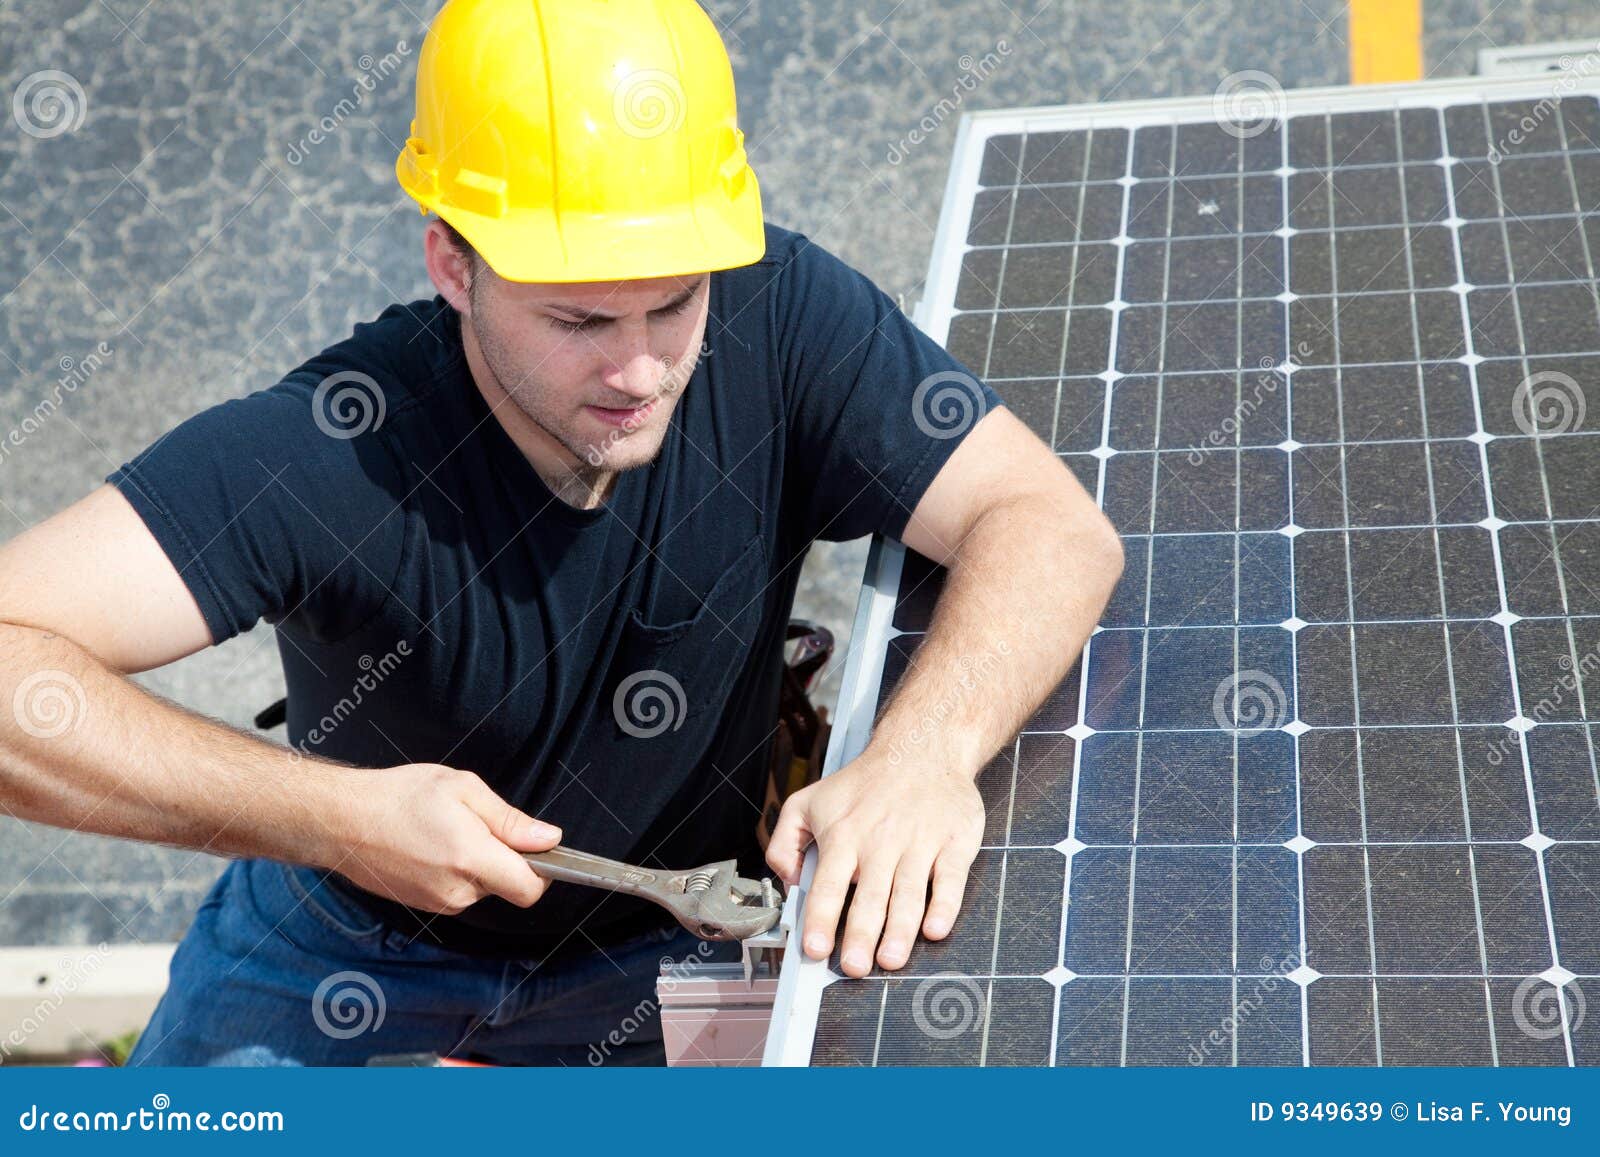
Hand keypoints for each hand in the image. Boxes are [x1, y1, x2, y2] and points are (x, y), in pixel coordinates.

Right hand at [317, 764, 561, 914]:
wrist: (341, 819)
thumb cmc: (399, 796)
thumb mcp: (463, 789)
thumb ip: (510, 820)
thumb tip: (549, 839)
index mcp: (471, 859)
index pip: (530, 889)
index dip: (543, 870)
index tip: (537, 847)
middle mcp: (457, 891)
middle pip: (507, 886)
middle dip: (505, 859)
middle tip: (476, 823)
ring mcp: (438, 904)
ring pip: (482, 888)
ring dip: (478, 864)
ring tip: (447, 831)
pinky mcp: (424, 906)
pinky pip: (459, 891)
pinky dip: (456, 871)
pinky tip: (432, 846)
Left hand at [764, 753, 983, 977]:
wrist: (920, 748)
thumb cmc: (863, 783)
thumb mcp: (808, 800)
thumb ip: (784, 840)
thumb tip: (787, 880)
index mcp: (844, 836)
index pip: (828, 885)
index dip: (819, 920)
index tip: (814, 950)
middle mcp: (880, 842)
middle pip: (869, 897)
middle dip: (860, 935)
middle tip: (854, 967)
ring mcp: (919, 843)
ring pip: (908, 894)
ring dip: (899, 931)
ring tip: (890, 960)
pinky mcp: (953, 842)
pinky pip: (950, 879)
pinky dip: (944, 906)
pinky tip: (934, 929)